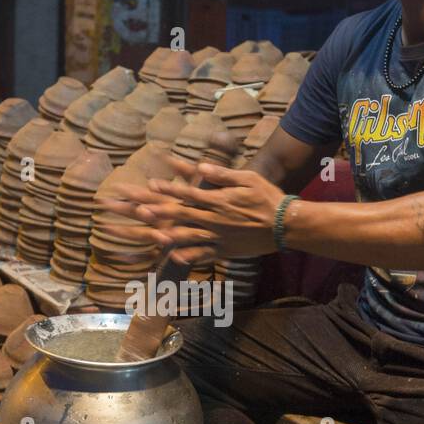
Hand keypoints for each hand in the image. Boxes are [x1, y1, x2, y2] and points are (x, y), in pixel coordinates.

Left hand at [99, 159, 285, 263]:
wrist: (285, 226)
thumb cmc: (267, 198)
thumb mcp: (247, 178)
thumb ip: (221, 174)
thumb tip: (199, 165)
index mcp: (217, 200)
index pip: (187, 193)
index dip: (167, 189)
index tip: (150, 184)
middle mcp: (213, 219)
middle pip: (179, 215)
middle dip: (156, 211)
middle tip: (137, 210)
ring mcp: (217, 237)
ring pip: (186, 237)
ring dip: (165, 235)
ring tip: (148, 235)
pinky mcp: (224, 251)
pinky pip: (202, 255)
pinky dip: (188, 257)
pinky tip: (174, 258)